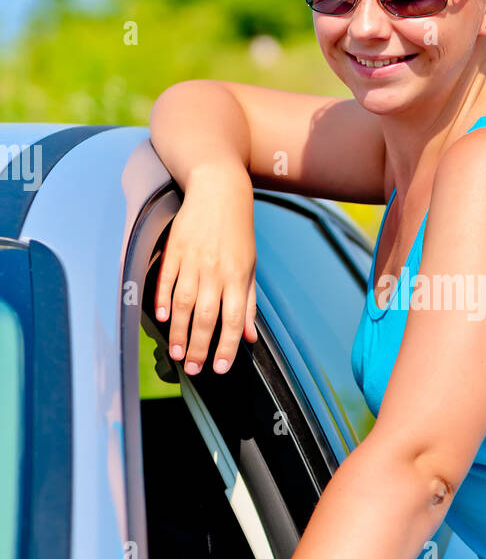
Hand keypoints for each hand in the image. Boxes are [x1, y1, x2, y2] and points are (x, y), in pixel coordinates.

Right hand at [154, 162, 257, 375]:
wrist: (219, 189)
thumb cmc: (237, 231)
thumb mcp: (250, 265)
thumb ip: (248, 301)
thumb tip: (250, 336)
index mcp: (238, 277)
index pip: (233, 321)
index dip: (227, 347)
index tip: (219, 368)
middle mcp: (216, 271)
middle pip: (205, 317)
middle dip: (198, 347)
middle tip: (192, 369)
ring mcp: (193, 260)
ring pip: (183, 304)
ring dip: (179, 331)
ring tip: (176, 353)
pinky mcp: (174, 249)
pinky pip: (166, 280)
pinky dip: (163, 300)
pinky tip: (162, 318)